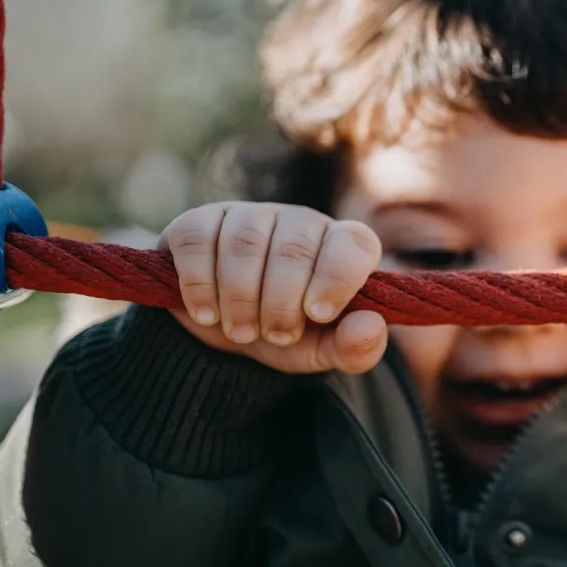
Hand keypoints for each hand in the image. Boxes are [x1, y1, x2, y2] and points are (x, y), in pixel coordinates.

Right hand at [160, 202, 388, 374]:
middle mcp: (299, 221)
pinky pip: (198, 239)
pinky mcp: (200, 221)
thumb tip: (369, 326)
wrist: (228, 333)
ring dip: (241, 296)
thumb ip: (355, 347)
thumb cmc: (288, 334)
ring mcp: (249, 215)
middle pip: (293, 247)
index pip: (353, 243)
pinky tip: (207, 314)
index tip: (318, 315)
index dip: (337, 277)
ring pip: (244, 242)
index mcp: (340, 246)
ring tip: (241, 333)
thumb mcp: (322, 351)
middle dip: (281, 301)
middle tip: (273, 336)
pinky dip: (200, 282)